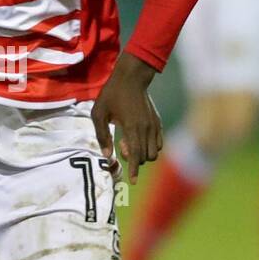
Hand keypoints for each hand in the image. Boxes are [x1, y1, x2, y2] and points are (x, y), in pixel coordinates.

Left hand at [91, 52, 162, 184]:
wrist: (131, 77)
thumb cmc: (111, 94)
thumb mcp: (99, 113)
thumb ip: (102, 135)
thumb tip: (107, 156)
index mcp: (132, 127)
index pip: (136, 155)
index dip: (134, 170)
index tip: (132, 182)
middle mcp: (146, 128)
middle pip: (146, 157)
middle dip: (135, 159)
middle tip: (122, 145)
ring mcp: (154, 125)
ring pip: (155, 152)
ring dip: (143, 154)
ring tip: (129, 141)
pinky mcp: (158, 122)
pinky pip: (160, 143)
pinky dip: (151, 147)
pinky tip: (139, 139)